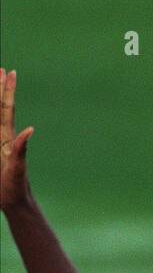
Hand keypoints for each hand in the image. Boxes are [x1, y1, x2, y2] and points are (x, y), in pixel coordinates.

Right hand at [0, 69, 34, 213]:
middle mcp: (2, 137)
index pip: (6, 109)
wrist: (15, 203)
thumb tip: (30, 130)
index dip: (7, 91)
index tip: (9, 72)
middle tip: (0, 70)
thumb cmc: (17, 188)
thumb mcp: (18, 168)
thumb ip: (21, 149)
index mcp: (7, 138)